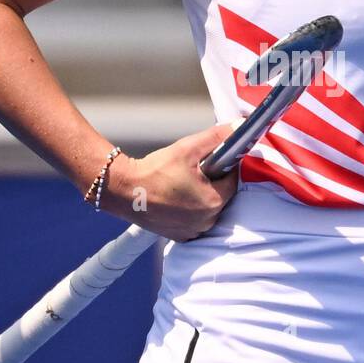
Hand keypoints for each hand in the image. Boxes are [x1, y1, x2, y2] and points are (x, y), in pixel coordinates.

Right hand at [98, 123, 238, 239]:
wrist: (124, 190)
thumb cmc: (155, 170)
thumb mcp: (188, 148)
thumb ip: (216, 137)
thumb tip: (239, 126)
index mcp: (214, 201)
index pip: (231, 180)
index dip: (221, 167)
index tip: (207, 161)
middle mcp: (207, 221)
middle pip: (219, 195)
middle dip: (210, 182)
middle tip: (190, 172)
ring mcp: (192, 231)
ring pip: (206, 209)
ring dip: (199, 196)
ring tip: (179, 184)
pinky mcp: (179, 236)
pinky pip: (192, 221)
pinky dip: (187, 210)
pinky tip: (173, 198)